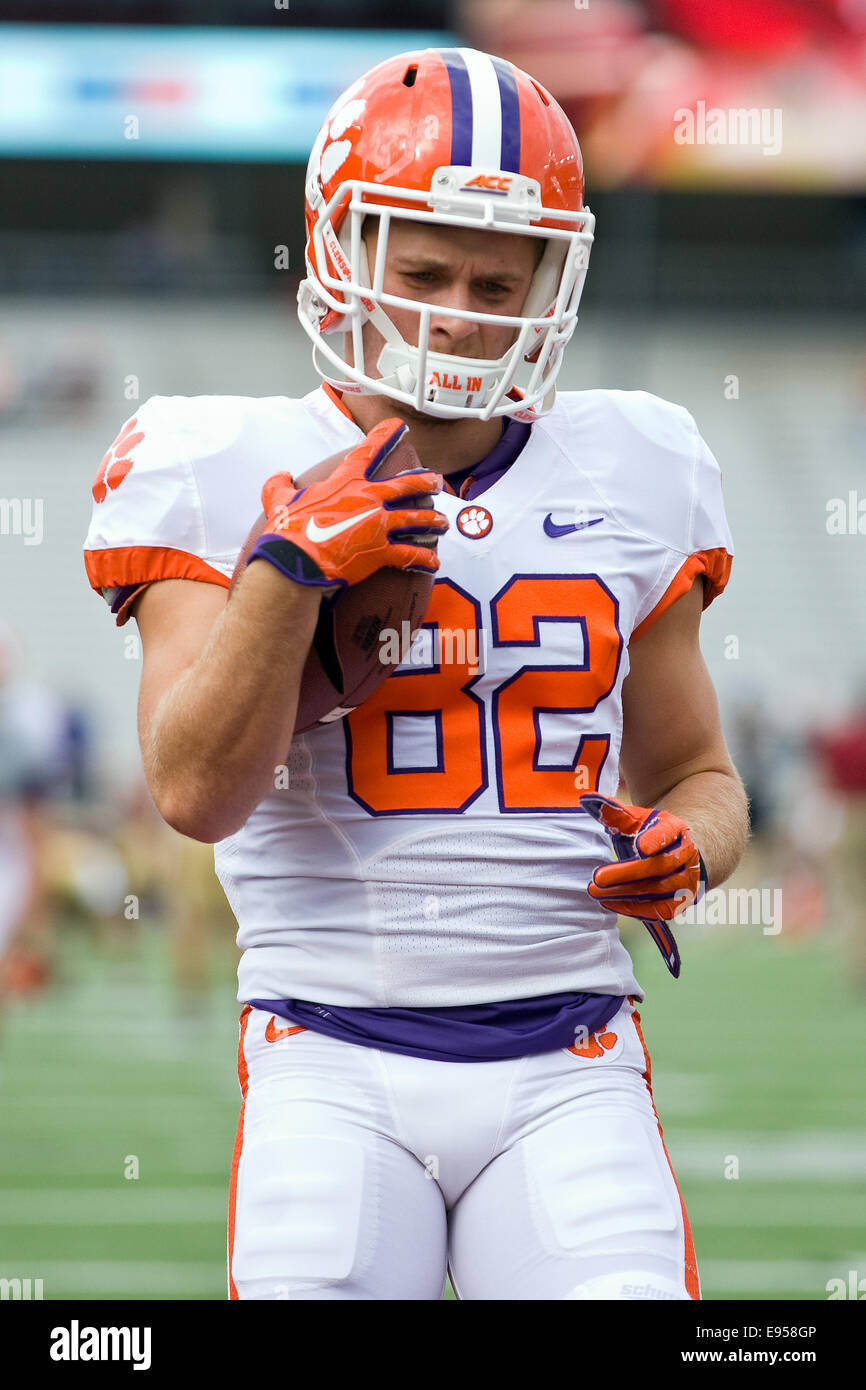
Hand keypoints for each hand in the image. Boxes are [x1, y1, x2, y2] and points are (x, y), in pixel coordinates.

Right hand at [248, 418, 447, 589]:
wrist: (295, 561)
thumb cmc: (287, 530)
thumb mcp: (277, 500)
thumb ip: (280, 484)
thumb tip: (281, 474)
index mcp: (347, 482)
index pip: (370, 450)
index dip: (386, 435)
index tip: (400, 426)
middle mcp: (370, 498)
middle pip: (408, 486)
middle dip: (426, 482)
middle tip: (437, 480)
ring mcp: (379, 525)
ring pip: (417, 519)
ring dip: (434, 521)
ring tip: (443, 523)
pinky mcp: (382, 552)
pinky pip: (411, 554)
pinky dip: (425, 559)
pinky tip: (435, 562)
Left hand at [580, 793, 707, 978]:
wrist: (677, 854)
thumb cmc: (647, 834)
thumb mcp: (635, 820)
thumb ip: (614, 813)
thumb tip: (588, 800)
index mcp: (676, 829)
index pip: (667, 833)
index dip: (655, 840)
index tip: (638, 847)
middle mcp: (687, 855)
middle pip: (659, 866)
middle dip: (626, 873)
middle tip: (597, 877)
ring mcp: (687, 880)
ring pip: (658, 890)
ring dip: (625, 893)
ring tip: (595, 892)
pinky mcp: (681, 902)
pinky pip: (659, 910)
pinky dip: (634, 908)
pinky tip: (609, 903)